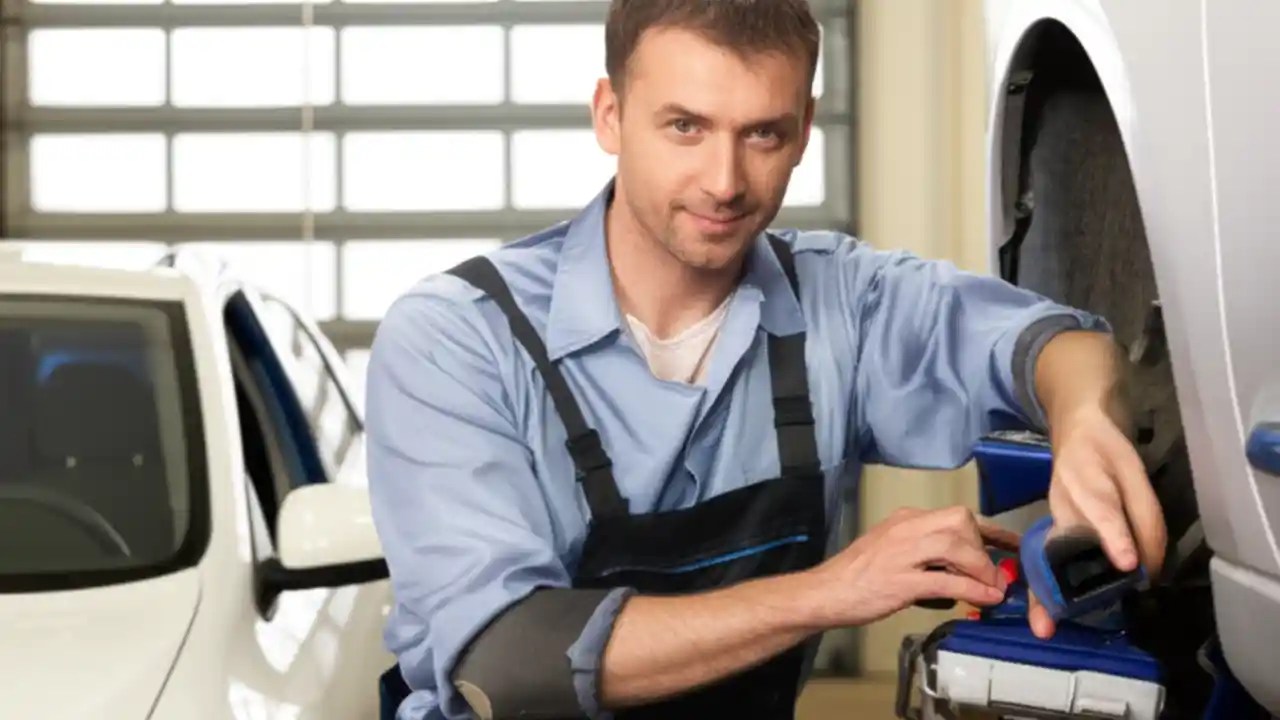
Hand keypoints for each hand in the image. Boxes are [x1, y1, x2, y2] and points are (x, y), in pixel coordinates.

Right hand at [803, 506, 1019, 627]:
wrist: (825, 592)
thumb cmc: (858, 576)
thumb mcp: (894, 552)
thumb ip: (928, 555)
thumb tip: (965, 569)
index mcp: (906, 519)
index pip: (957, 516)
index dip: (991, 532)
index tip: (1012, 546)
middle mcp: (906, 528)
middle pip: (961, 521)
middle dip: (983, 547)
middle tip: (988, 573)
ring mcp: (903, 553)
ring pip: (957, 545)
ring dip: (981, 567)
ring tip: (991, 586)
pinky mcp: (901, 580)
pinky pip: (948, 580)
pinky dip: (973, 588)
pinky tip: (985, 599)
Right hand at [1029, 406, 1167, 638]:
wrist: (1073, 427)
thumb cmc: (1108, 449)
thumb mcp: (1136, 472)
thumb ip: (1146, 518)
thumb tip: (1150, 568)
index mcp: (1086, 479)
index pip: (1103, 511)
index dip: (1115, 537)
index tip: (1126, 563)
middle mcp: (1061, 503)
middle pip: (1059, 548)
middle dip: (1055, 584)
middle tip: (1049, 621)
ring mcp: (1051, 517)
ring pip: (1048, 559)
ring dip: (1044, 594)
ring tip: (1043, 626)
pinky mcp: (1051, 528)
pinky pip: (1048, 561)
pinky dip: (1046, 589)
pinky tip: (1045, 615)